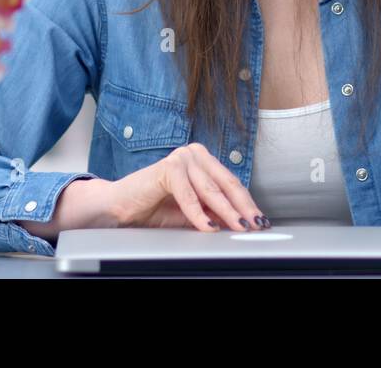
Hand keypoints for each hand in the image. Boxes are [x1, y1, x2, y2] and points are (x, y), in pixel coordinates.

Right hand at [102, 143, 270, 231]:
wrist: (119, 208)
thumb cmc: (153, 209)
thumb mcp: (192, 213)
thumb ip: (214, 214)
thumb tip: (241, 223)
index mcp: (204, 160)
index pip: (232, 184)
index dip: (247, 204)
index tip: (260, 222)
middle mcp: (195, 154)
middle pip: (227, 184)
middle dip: (243, 208)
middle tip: (255, 226)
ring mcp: (182, 157)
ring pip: (211, 190)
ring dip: (227, 212)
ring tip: (238, 227)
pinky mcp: (168, 167)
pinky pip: (188, 195)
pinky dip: (198, 214)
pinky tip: (208, 227)